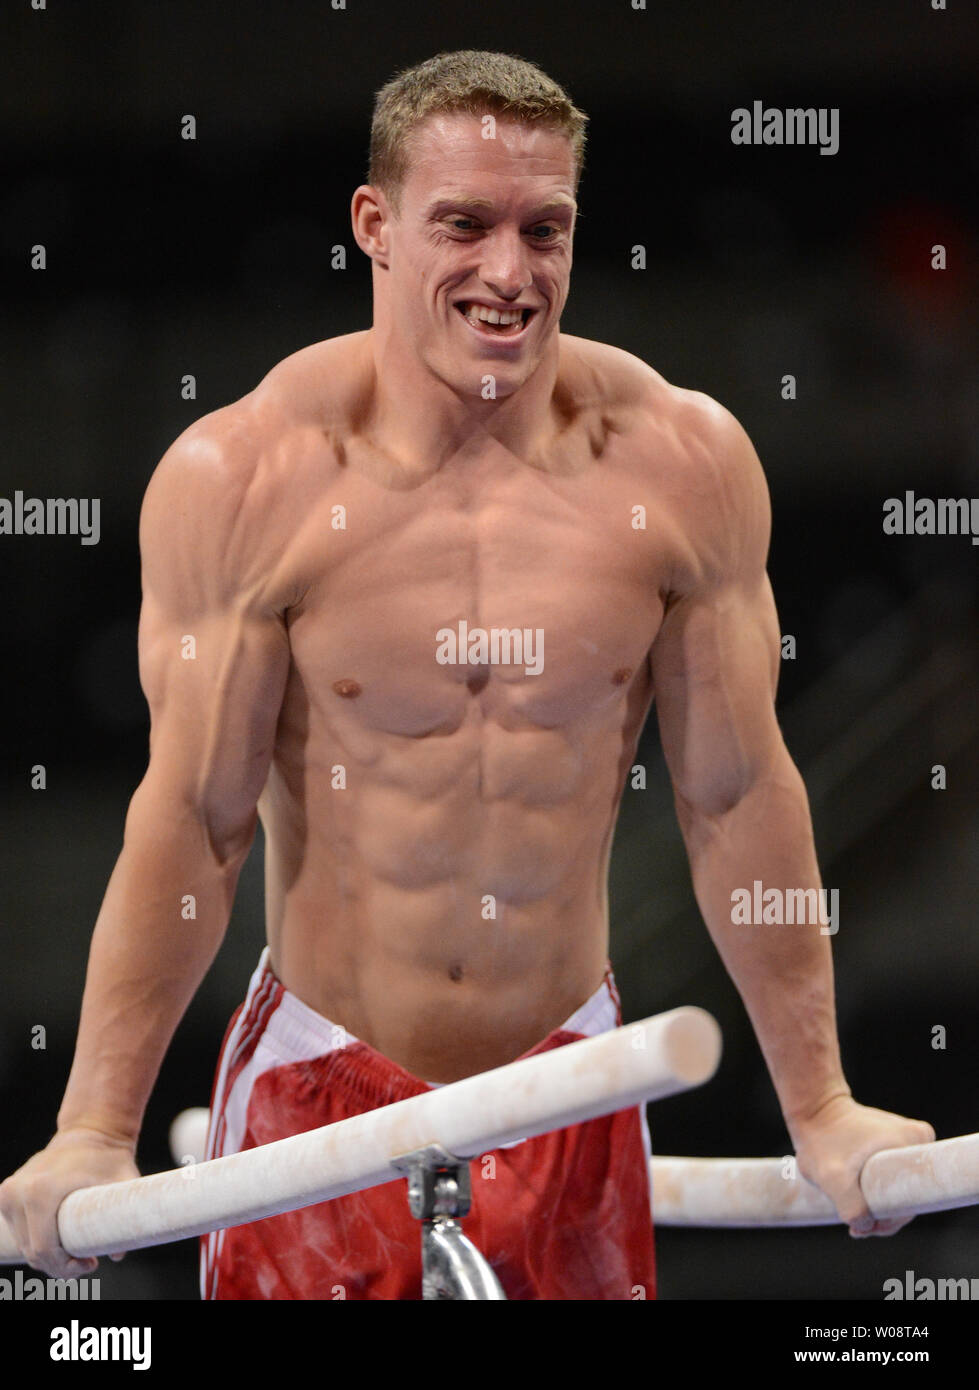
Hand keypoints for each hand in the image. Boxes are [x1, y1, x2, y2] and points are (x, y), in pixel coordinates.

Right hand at [0, 1127, 139, 1276]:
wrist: (89, 1130)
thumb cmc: (109, 1157)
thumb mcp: (124, 1183)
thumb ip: (124, 1216)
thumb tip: (118, 1254)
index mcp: (40, 1192)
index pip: (43, 1249)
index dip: (65, 1267)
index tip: (90, 1264)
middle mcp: (18, 1192)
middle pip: (32, 1250)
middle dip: (59, 1265)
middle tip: (88, 1262)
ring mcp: (8, 1193)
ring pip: (24, 1243)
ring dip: (47, 1255)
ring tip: (77, 1252)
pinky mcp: (6, 1194)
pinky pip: (20, 1230)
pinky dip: (37, 1240)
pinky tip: (60, 1240)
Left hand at [790, 1094, 935, 1237]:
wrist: (812, 1109)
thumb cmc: (822, 1140)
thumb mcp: (832, 1177)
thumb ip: (852, 1207)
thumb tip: (869, 1226)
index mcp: (918, 1141)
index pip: (915, 1196)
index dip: (892, 1219)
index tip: (866, 1223)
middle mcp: (920, 1139)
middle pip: (907, 1195)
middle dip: (883, 1213)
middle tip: (855, 1222)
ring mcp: (908, 1141)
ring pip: (898, 1188)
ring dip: (877, 1202)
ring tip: (850, 1202)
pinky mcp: (894, 1143)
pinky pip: (891, 1178)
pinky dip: (874, 1190)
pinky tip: (853, 1194)